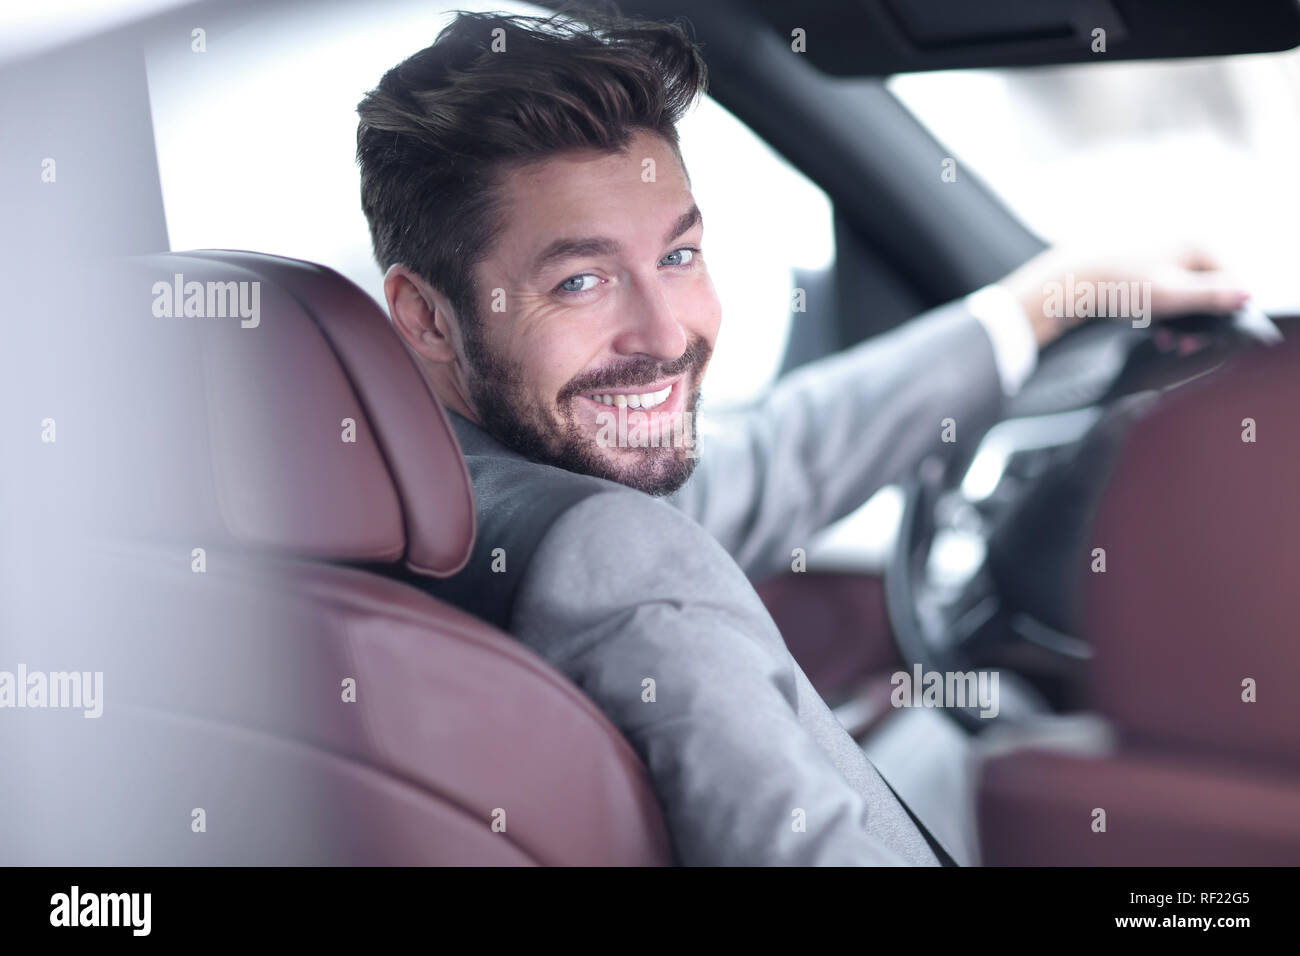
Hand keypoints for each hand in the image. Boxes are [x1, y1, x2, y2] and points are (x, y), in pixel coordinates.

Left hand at [997, 242, 1252, 347]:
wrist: (1067, 283)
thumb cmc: (1119, 284)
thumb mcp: (1173, 294)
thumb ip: (1213, 296)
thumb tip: (1247, 295)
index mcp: (1193, 244)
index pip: (1229, 277)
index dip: (1223, 310)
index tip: (1209, 337)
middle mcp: (1177, 244)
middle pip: (1204, 287)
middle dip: (1198, 320)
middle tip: (1186, 345)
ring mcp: (1155, 255)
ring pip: (1181, 293)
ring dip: (1179, 321)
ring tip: (1167, 341)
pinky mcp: (1135, 269)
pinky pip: (1159, 293)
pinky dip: (1160, 313)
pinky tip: (1151, 331)